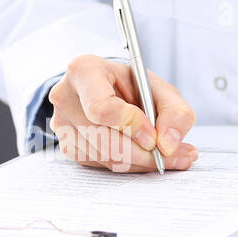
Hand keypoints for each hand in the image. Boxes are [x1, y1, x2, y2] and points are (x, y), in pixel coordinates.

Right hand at [49, 55, 197, 172]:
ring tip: (164, 156)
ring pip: (104, 156)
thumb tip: (168, 145)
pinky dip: (127, 165)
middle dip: (143, 153)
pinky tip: (142, 156)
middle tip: (173, 156)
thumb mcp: (160, 89)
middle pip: (104, 139)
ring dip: (139, 162)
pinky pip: (100, 165)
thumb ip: (175, 112)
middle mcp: (66, 97)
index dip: (131, 126)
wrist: (109, 91)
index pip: (101, 107)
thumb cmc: (132, 87)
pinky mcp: (67, 146)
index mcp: (85, 71)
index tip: (153, 136)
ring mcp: (61, 124)